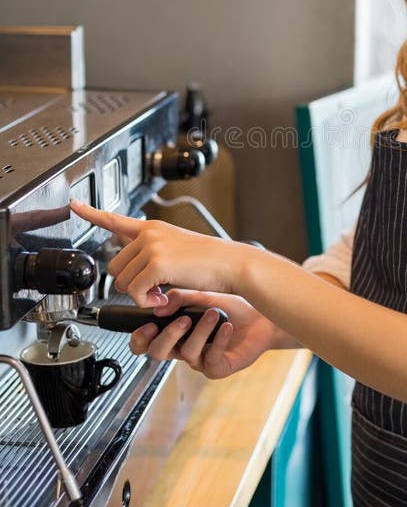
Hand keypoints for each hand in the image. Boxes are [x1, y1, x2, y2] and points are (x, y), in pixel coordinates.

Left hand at [69, 200, 249, 304]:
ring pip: (123, 282)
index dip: (90, 213)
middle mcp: (149, 234)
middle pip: (115, 266)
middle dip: (131, 284)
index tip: (74, 204)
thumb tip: (132, 275)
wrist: (231, 265)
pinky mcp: (157, 263)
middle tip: (154, 291)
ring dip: (141, 295)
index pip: (114, 219)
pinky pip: (135, 292)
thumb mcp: (176, 249)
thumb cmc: (210, 262)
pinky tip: (164, 299)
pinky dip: (147, 302)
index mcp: (153, 228)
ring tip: (163, 295)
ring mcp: (152, 247)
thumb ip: (151, 254)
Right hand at [129, 288, 281, 377]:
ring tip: (213, 314)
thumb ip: (182, 299)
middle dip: (168, 336)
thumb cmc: (233, 308)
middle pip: (159, 353)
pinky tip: (226, 327)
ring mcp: (200, 360)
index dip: (141, 338)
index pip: (146, 341)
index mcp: (176, 332)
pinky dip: (219, 340)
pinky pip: (211, 359)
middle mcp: (184, 348)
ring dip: (199, 332)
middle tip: (181, 320)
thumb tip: (161, 306)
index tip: (149, 324)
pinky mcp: (217, 368)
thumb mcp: (205, 296)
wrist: (261, 318)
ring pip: (187, 353)